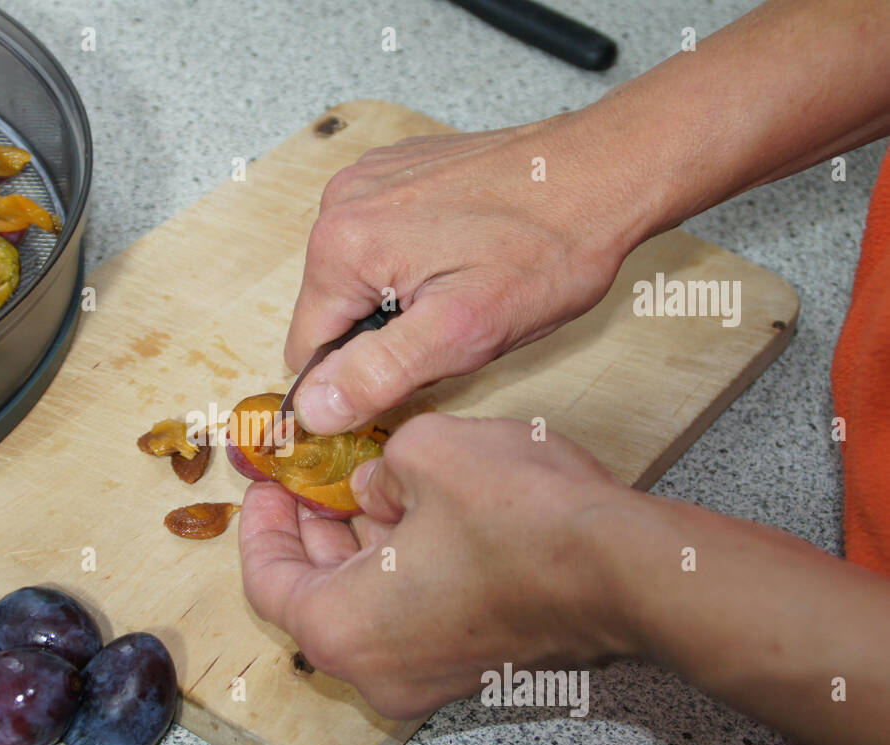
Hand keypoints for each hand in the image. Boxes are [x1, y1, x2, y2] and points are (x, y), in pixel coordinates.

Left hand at [238, 414, 634, 718]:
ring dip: (360, 549)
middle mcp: (377, 670)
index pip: (268, 581)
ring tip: (368, 486)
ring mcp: (428, 678)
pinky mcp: (473, 669)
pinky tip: (418, 517)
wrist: (627, 571)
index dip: (262, 524)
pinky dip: (401, 571)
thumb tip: (375, 483)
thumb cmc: (523, 519)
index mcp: (343, 628)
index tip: (267, 486)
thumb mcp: (425, 451)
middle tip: (314, 480)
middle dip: (313, 531)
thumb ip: (377, 465)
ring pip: (367, 608)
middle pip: (317, 598)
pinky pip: (411, 620)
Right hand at [287, 110, 652, 434]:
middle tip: (453, 325)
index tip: (414, 369)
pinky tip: (464, 254)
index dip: (356, 380)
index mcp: (341, 246)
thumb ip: (376, 375)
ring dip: (400, 297)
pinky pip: (383, 238)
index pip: (305, 351)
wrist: (606, 171)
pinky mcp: (400, 168)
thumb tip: (312, 409)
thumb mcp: (461, 333)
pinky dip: (414, 257)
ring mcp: (371, 178)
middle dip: (383, 334)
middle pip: (332, 312)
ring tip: (465, 285)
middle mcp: (341, 202)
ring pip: (358, 278)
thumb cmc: (548, 248)